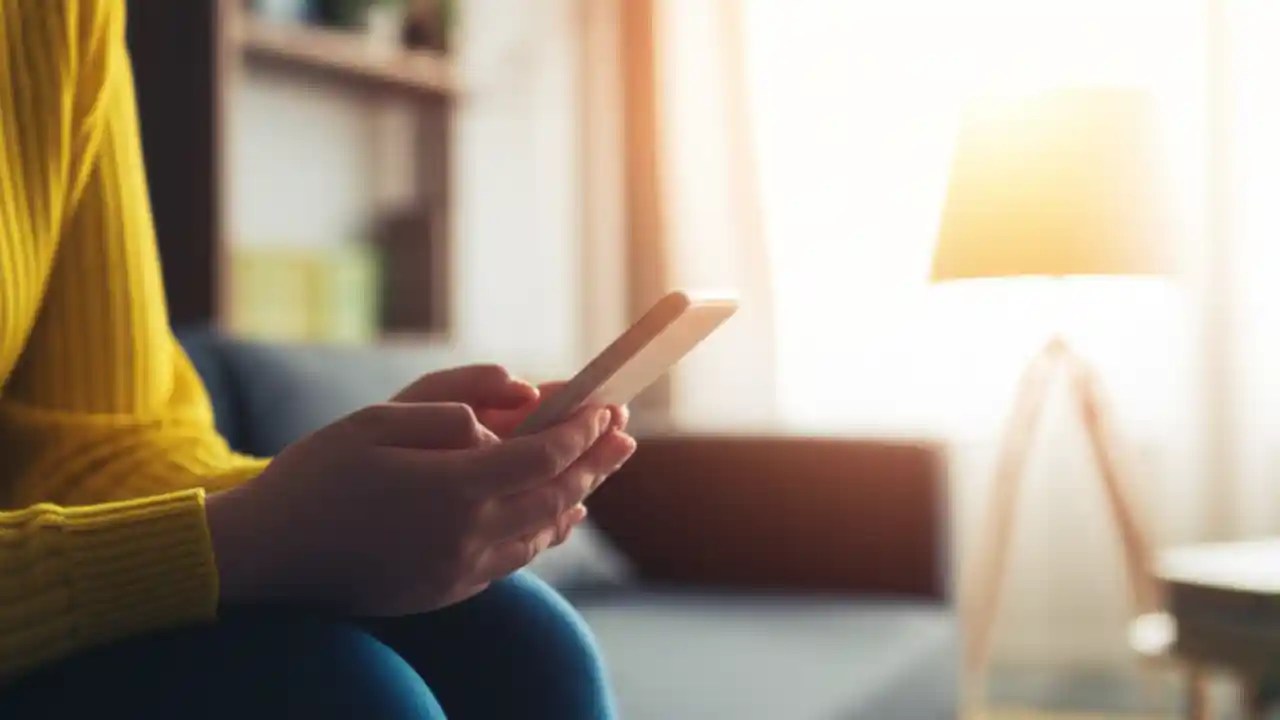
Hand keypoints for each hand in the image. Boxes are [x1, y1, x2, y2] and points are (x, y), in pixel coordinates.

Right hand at [207, 367, 635, 615]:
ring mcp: (458, 570)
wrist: (266, 556)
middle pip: (555, 496)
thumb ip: (451, 406)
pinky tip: (558, 516)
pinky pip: (514, 559)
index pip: (543, 457)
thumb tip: (513, 404)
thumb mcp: (376, 419)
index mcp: (452, 488)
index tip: (606, 407)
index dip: (581, 431)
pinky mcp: (446, 590)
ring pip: (541, 532)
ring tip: (600, 469)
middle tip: (625, 435)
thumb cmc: (315, 476)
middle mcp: (466, 536)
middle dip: (595, 462)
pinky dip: (544, 532)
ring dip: (576, 497)